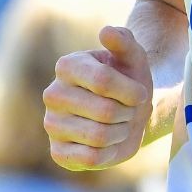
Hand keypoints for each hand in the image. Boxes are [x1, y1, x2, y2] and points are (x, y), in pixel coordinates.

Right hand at [43, 25, 152, 170]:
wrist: (127, 112)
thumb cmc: (128, 80)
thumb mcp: (133, 58)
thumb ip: (124, 41)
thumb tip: (105, 32)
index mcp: (67, 65)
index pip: (103, 81)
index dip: (130, 92)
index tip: (139, 94)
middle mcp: (53, 94)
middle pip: (105, 112)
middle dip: (127, 114)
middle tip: (127, 110)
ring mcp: (51, 124)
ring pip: (99, 137)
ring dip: (120, 133)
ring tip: (118, 125)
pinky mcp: (57, 152)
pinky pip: (90, 159)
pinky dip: (109, 154)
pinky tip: (108, 143)